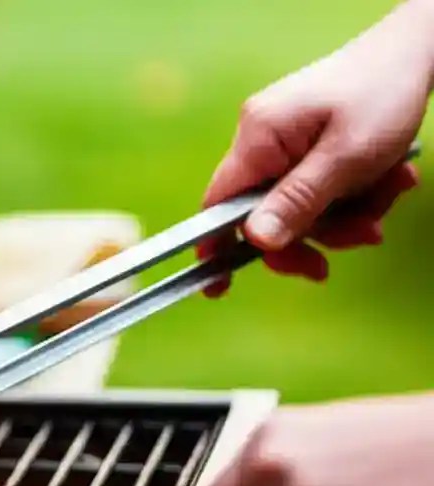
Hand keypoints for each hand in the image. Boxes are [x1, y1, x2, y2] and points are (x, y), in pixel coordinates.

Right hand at [199, 0, 433, 295]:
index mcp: (259, 138)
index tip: (218, 287)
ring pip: (301, 206)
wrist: (418, 51)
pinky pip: (319, 188)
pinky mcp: (306, 144)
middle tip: (366, 236)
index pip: (219, 205)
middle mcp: (261, 140)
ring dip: (350, 212)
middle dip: (320, 231)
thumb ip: (298, 201)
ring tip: (393, 189)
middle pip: (268, 214)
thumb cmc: (383, 95)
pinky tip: (389, 178)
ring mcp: (283, 142)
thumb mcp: (346, 158)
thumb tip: (255, 241)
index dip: (217, 248)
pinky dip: (355, 194)